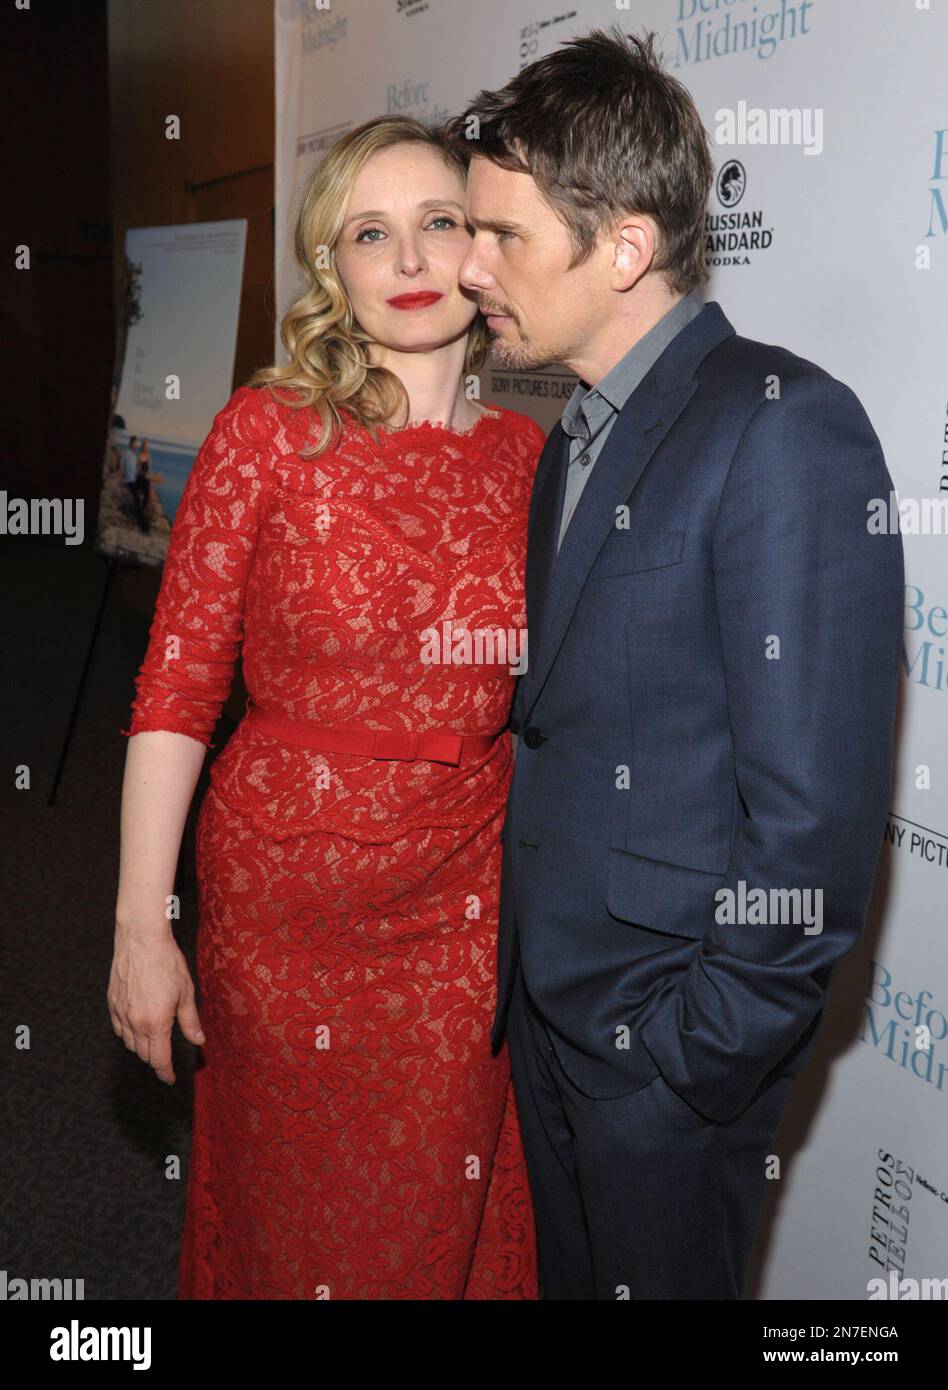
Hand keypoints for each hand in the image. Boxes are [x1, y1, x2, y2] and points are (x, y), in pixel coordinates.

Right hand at [107, 925, 204, 1083]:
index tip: (170, 1079)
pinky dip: (128, 1034)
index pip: (159, 1059)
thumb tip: (199, 1041)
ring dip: (142, 1048)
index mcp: (156, 1023)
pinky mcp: (112, 1002)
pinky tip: (137, 1029)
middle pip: (144, 1054)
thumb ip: (190, 1021)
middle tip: (166, 1061)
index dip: (165, 1072)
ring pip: (129, 1043)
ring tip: (154, 1044)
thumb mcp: (186, 993)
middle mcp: (135, 1023)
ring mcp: (120, 1013)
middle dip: (156, 1060)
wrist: (141, 939)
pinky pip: (118, 1028)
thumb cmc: (167, 963)